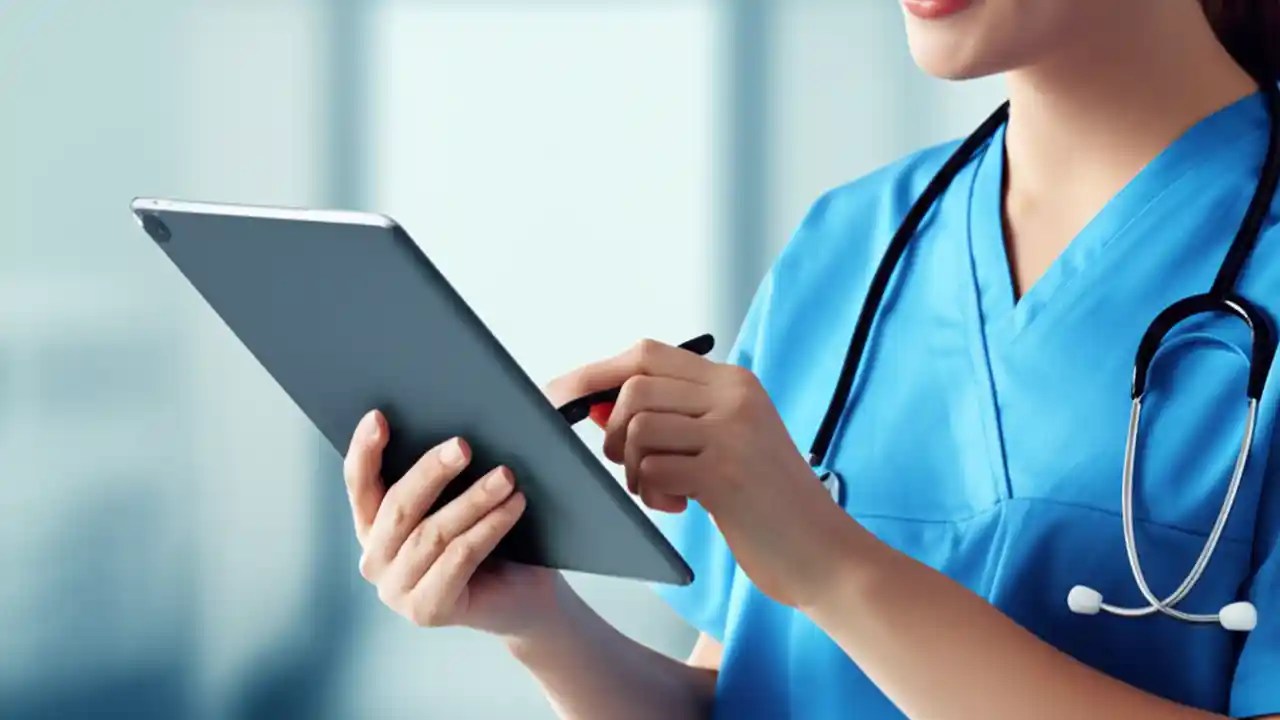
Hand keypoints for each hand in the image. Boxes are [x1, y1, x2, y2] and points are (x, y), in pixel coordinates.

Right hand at [344, 410, 566, 639]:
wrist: (523, 596)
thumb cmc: (492, 536)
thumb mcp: (465, 496)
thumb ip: (452, 464)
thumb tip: (471, 417)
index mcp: (373, 525)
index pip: (359, 484)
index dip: (365, 450)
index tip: (379, 417)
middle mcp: (375, 559)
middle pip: (398, 507)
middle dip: (431, 471)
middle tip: (464, 445)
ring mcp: (397, 590)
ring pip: (432, 533)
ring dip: (473, 500)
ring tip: (507, 476)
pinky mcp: (427, 610)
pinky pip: (459, 558)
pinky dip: (488, 528)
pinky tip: (513, 506)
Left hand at [549, 339, 867, 607]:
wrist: (823, 551)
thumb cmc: (765, 503)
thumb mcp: (725, 443)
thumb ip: (672, 418)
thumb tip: (594, 403)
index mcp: (733, 382)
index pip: (645, 354)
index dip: (595, 373)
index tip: (562, 397)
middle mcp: (735, 396)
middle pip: (634, 387)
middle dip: (612, 431)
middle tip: (627, 465)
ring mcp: (733, 431)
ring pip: (638, 428)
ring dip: (633, 468)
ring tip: (661, 491)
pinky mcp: (726, 472)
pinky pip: (653, 469)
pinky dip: (652, 494)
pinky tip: (681, 507)